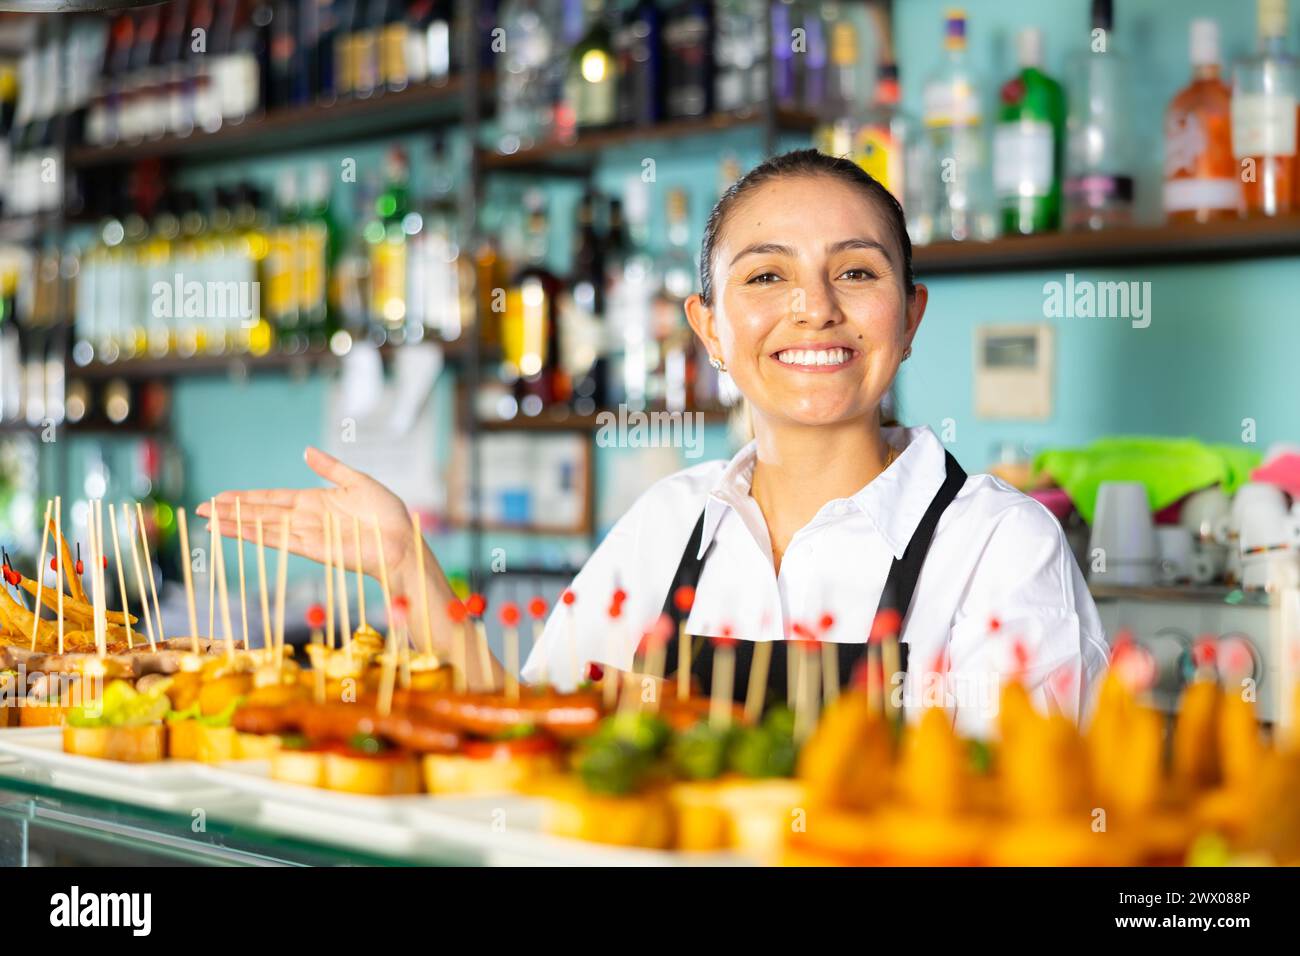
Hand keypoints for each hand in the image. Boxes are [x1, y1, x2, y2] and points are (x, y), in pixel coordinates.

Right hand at [195, 447, 421, 585]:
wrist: (402, 541)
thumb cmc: (386, 514)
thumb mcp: (358, 482)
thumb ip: (330, 469)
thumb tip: (306, 451)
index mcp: (316, 502)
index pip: (273, 498)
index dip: (246, 497)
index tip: (221, 496)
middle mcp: (306, 519)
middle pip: (260, 513)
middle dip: (230, 511)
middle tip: (200, 508)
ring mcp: (307, 535)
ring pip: (263, 527)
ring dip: (235, 524)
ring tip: (207, 521)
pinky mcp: (311, 549)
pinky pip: (278, 540)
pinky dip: (255, 535)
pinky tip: (234, 531)